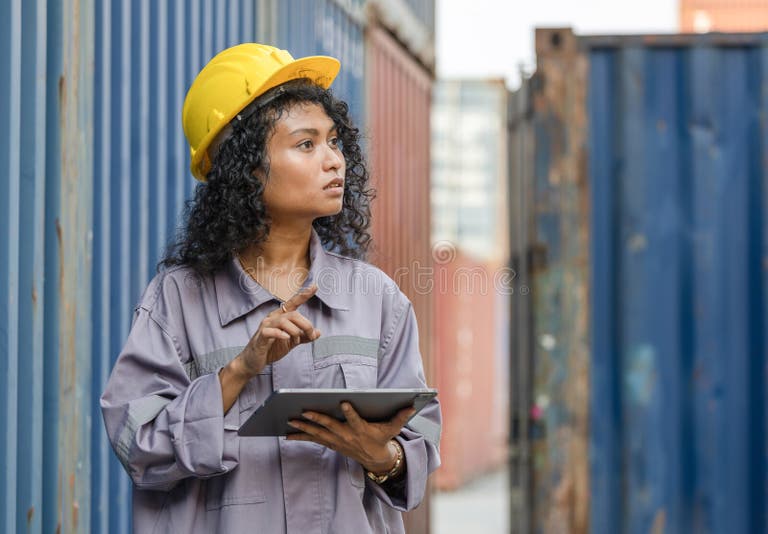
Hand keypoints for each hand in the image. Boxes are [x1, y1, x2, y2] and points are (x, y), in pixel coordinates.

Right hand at [235, 284, 320, 378]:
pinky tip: (287, 339)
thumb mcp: (291, 342)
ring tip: (296, 340)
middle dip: (306, 324)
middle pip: (293, 314)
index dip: (303, 295)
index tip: (315, 287)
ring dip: (295, 331)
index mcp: (280, 317)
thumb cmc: (271, 349)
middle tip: (311, 336)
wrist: (252, 362)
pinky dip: (281, 334)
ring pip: (284, 321)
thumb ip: (304, 337)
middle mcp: (273, 318)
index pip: (293, 303)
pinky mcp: (260, 337)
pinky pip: (270, 331)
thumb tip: (318, 332)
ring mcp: (265, 327)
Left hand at [286, 402, 415, 473]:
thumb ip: (401, 416)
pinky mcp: (331, 443)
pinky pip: (313, 440)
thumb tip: (413, 404)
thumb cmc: (382, 438)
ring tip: (290, 419)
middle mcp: (347, 436)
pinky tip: (286, 433)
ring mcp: (337, 441)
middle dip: (316, 418)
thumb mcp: (393, 428)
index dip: (350, 412)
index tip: (343, 401)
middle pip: (330, 426)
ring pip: (318, 433)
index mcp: (362, 430)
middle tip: (304, 410)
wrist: (375, 459)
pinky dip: (300, 436)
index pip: (356, 420)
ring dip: (303, 427)